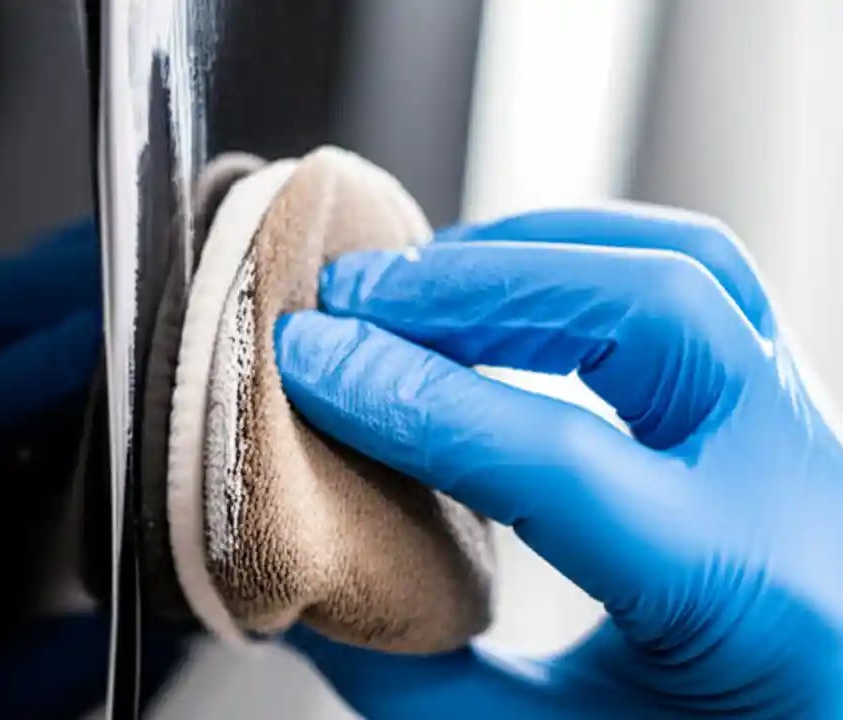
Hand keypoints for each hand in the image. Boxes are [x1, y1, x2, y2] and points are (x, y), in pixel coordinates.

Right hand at [274, 207, 842, 717]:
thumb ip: (416, 677)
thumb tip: (301, 590)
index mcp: (739, 595)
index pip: (553, 457)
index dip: (408, 396)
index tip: (309, 362)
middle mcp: (796, 490)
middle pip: (646, 309)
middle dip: (474, 288)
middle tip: (353, 301)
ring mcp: (804, 432)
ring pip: (688, 264)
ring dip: (532, 252)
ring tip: (417, 281)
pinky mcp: (781, 404)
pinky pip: (701, 280)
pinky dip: (584, 259)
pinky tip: (501, 289)